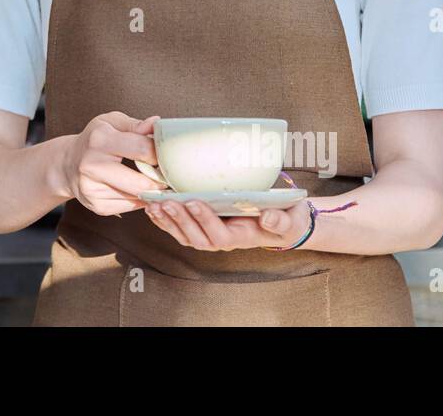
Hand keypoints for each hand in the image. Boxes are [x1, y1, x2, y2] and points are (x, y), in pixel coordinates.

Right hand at [59, 112, 163, 216]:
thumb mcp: (111, 122)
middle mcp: (91, 165)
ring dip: (152, 193)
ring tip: (156, 182)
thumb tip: (157, 124)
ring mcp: (92, 189)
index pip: (143, 150)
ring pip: (137, 197)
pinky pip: (129, 207)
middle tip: (170, 177)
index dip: (161, 154)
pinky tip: (138, 189)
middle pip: (140, 183)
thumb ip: (136, 125)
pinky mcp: (96, 206)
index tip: (170, 156)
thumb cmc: (95, 139)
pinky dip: (138, 200)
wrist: (67, 164)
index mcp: (100, 139)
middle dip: (160, 181)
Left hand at [145, 198, 310, 250]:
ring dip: (168, 221)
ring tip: (154, 204)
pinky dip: (164, 220)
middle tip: (167, 201)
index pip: (220, 235)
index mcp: (241, 238)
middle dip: (180, 220)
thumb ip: (281, 221)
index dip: (205, 220)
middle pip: (197, 237)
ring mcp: (210, 236)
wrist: (281, 222)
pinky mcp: (202, 229)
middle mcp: (222, 241)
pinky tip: (152, 208)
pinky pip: (180, 229)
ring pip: (184, 235)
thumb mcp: (290, 219)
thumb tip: (268, 218)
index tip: (194, 202)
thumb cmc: (286, 218)